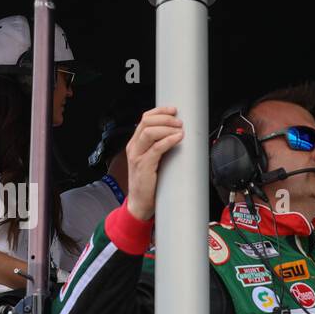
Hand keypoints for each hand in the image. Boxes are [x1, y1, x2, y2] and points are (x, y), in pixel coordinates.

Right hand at [124, 106, 184, 221]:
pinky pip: (156, 149)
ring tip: (180, 130)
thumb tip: (177, 135)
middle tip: (179, 121)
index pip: (145, 119)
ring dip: (167, 128)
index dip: (159, 111)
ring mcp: (137, 157)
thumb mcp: (152, 160)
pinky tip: (177, 138)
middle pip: (146, 122)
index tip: (173, 109)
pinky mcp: (143, 167)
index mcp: (135, 144)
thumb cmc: (149, 183)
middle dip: (165, 118)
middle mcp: (134, 148)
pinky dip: (168, 141)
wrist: (140, 204)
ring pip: (149, 132)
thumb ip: (159, 147)